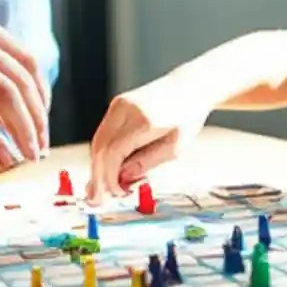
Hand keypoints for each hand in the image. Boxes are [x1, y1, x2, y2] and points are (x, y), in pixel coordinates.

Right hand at [0, 1, 48, 167]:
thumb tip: (1, 96)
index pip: (27, 62)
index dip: (41, 96)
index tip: (41, 121)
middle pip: (21, 82)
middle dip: (36, 120)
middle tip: (38, 149)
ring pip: (3, 96)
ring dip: (22, 131)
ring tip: (25, 156)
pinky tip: (1, 158)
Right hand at [86, 78, 212, 203]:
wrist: (189, 86)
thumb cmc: (186, 118)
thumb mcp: (174, 148)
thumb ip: (146, 164)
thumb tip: (121, 180)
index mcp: (144, 120)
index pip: (114, 152)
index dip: (110, 177)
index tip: (116, 194)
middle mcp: (126, 109)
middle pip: (100, 147)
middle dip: (98, 176)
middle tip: (97, 200)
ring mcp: (119, 104)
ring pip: (98, 141)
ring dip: (97, 166)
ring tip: (99, 190)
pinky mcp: (116, 104)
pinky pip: (103, 133)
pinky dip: (102, 153)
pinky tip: (104, 170)